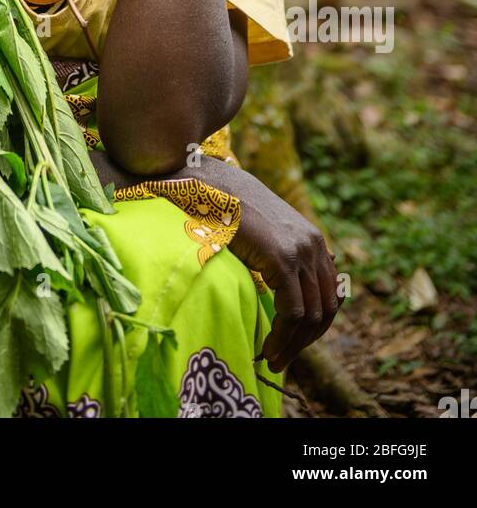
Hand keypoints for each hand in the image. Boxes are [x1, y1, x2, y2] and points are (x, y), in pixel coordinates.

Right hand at [226, 185, 342, 373]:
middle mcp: (314, 247)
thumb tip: (291, 293)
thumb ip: (285, 259)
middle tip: (282, 360)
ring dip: (294, 346)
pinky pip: (293, 312)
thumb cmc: (232, 212)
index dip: (316, 326)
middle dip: (306, 342)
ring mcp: (301, 252)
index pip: (331, 296)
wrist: (215, 186)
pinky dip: (284, 337)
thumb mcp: (267, 236)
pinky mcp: (283, 259)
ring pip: (310, 316)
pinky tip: (268, 348)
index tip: (294, 344)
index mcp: (314, 242)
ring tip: (273, 360)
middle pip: (325, 309)